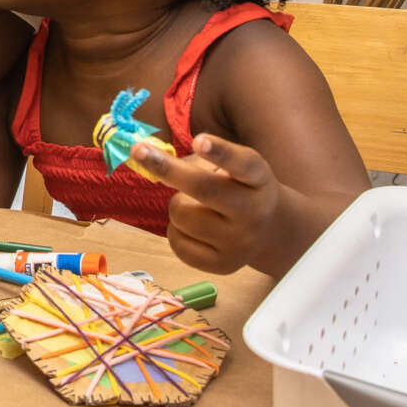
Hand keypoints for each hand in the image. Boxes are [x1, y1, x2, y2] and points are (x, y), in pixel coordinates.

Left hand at [138, 134, 285, 275]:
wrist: (269, 233)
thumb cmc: (238, 188)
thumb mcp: (232, 168)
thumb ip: (200, 160)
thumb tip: (150, 156)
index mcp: (259, 179)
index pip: (243, 164)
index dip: (220, 151)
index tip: (198, 140)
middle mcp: (254, 212)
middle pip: (204, 189)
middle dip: (167, 168)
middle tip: (138, 150)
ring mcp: (239, 243)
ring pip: (181, 214)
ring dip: (177, 203)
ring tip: (196, 205)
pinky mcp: (223, 265)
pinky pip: (177, 241)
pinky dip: (175, 229)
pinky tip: (194, 228)